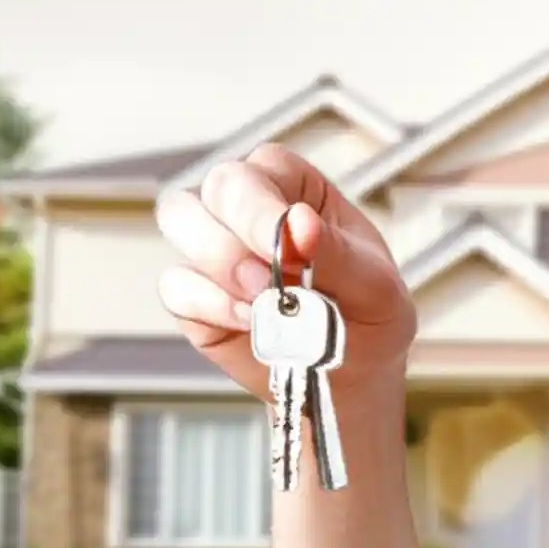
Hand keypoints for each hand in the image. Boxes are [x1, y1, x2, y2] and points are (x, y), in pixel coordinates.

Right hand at [154, 144, 415, 403]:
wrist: (354, 373)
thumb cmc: (369, 314)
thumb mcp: (373, 284)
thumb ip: (335, 252)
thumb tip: (298, 223)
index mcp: (290, 183)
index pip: (254, 174)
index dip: (259, 210)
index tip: (286, 251)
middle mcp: (243, 205)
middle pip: (203, 192)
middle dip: (231, 243)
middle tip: (269, 284)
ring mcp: (213, 247)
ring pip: (180, 225)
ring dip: (219, 269)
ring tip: (265, 303)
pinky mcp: (194, 295)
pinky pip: (176, 287)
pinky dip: (212, 308)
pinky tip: (252, 323)